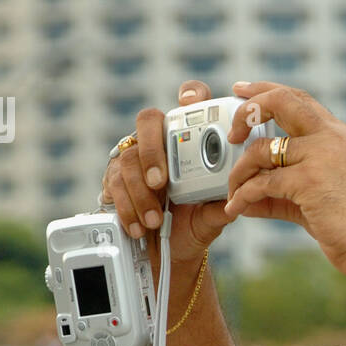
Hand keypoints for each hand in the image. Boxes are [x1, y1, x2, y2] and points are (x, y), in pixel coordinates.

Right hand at [100, 80, 231, 263]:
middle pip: (148, 121)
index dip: (191, 93)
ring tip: (154, 219)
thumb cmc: (192, 224)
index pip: (191, 104)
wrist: (167, 252)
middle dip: (153, 150)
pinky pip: (113, 184)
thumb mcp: (210, 219)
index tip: (189, 101)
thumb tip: (232, 199)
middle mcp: (160, 142)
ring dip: (141, 193)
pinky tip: (138, 225)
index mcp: (189, 142)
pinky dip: (127, 208)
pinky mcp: (114, 179)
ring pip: (129, 159)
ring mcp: (134, 158)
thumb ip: (219, 207)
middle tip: (160, 181)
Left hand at [221, 81, 345, 283]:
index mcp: (338, 135)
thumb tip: (246, 200)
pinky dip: (243, 196)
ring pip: (261, 149)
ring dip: (238, 172)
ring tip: (232, 192)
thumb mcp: (318, 200)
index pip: (299, 99)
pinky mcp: (309, 180)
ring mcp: (321, 155)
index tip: (242, 89)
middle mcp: (331, 137)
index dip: (266, 90)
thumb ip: (283, 194)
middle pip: (281, 100)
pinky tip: (236, 209)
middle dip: (248, 109)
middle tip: (231, 132)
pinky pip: (261, 182)